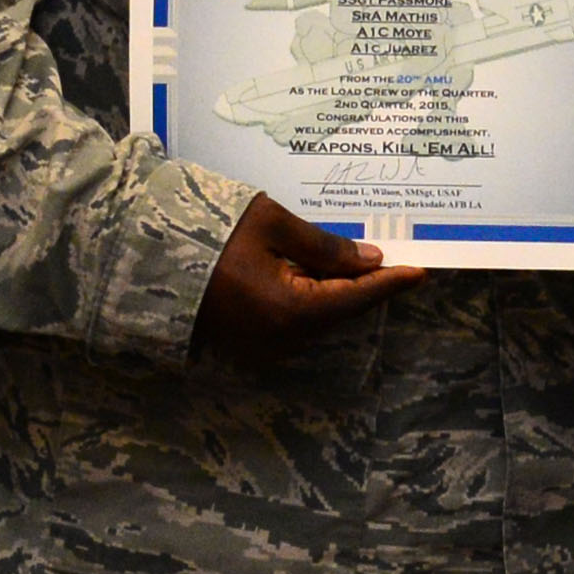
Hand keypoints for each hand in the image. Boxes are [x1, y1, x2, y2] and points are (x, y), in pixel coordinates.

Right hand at [195, 195, 409, 367]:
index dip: (390, 282)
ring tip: (355, 261)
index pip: (355, 296)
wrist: (152, 256)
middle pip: (339, 310)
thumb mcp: (274, 226)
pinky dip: (311, 300)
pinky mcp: (251, 344)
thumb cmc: (211, 234)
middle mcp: (282, 339)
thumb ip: (325, 247)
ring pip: (318, 318)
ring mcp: (265, 346)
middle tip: (393, 260)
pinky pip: (295, 322)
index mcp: (292, 311)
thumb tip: (368, 260)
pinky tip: (315, 274)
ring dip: (336, 291)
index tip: (420, 271)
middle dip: (364, 285)